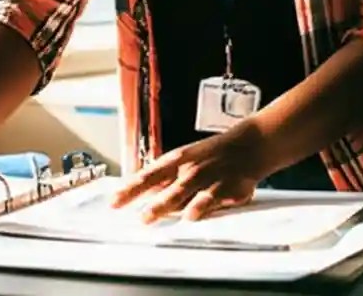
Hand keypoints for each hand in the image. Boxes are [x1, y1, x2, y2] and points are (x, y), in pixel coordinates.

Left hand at [110, 122, 271, 222]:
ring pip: (182, 191)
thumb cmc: (211, 156)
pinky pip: (211, 198)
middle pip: (163, 185)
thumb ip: (165, 179)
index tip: (114, 203)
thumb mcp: (184, 160)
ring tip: (149, 216)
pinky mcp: (227, 187)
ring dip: (164, 204)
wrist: (248, 145)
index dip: (130, 189)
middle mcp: (189, 167)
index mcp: (176, 160)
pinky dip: (200, 206)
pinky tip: (190, 216)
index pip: (147, 175)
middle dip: (145, 200)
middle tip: (131, 214)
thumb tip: (138, 193)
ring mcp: (207, 176)